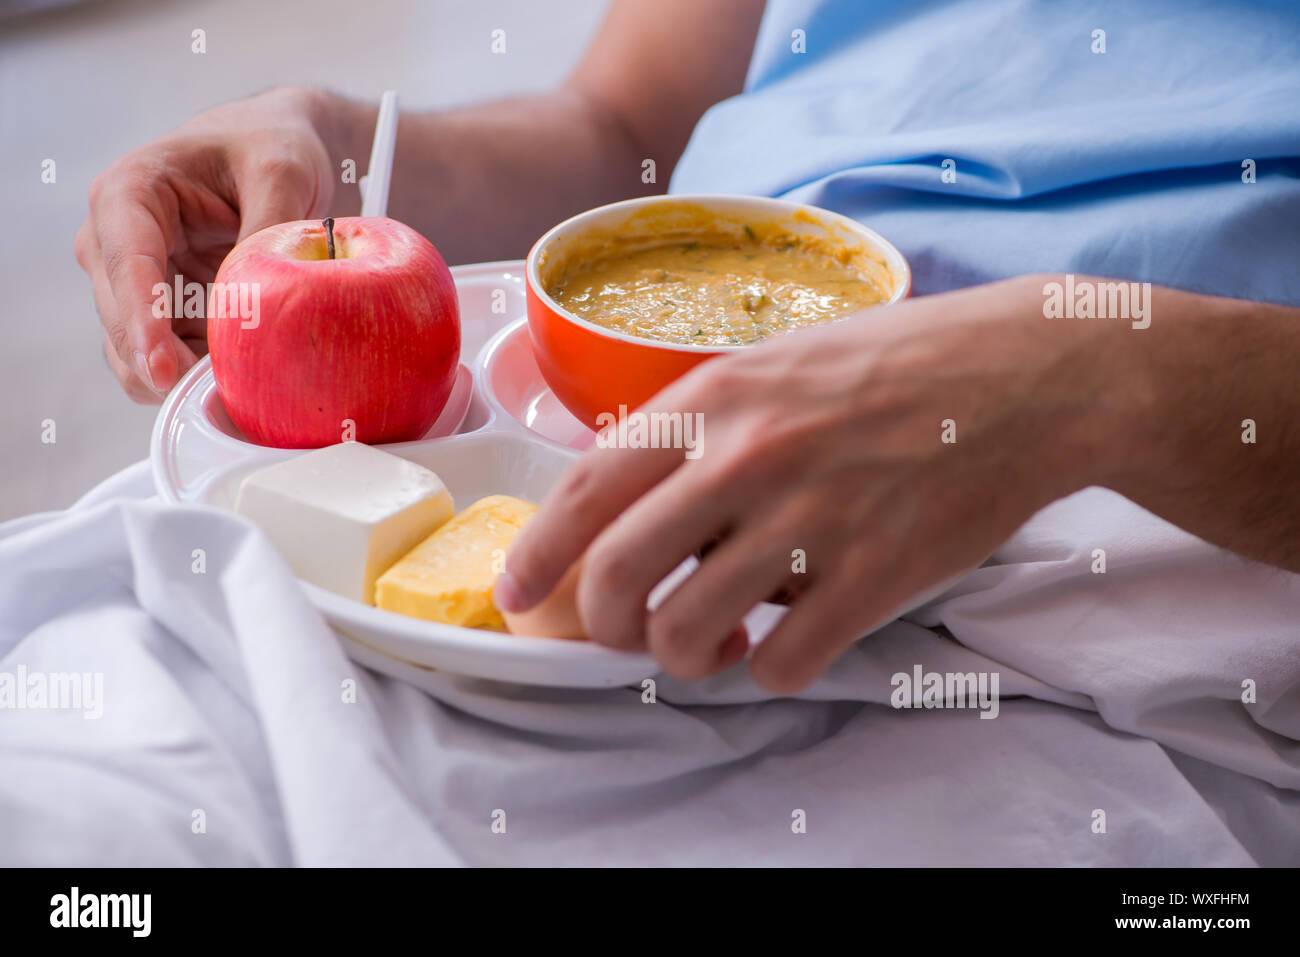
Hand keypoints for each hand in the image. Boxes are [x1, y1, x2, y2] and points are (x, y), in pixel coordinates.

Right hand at [75, 87, 334, 401]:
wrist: (278, 153)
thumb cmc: (269, 147)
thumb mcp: (280, 172)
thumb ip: (267, 228)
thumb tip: (255, 299)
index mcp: (130, 194)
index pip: (125, 263)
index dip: (143, 322)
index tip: (161, 368)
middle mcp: (117, 243)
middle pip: (123, 321)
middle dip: (164, 364)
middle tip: (221, 393)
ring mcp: (138, 285)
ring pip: (136, 354)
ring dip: (180, 380)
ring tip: (237, 387)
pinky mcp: (166, 315)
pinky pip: (168, 363)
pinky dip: (197, 381)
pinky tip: (236, 381)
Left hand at [498, 275, 1128, 691]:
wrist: (1024, 374)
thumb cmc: (893, 366)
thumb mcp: (773, 363)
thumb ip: (696, 425)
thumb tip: (627, 501)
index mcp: (712, 400)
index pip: (584, 488)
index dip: (537, 552)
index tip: (517, 594)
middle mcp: (746, 458)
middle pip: (616, 576)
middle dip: (603, 624)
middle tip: (628, 629)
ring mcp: (811, 519)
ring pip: (687, 634)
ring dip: (686, 657)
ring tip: (720, 637)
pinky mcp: (875, 576)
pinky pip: (782, 663)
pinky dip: (772, 668)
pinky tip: (791, 639)